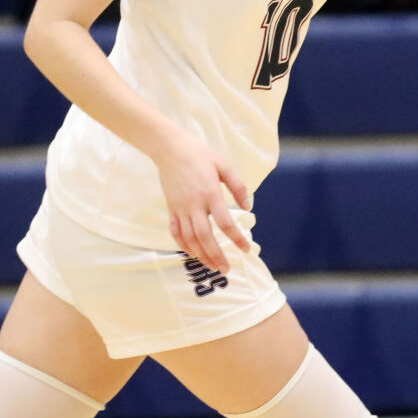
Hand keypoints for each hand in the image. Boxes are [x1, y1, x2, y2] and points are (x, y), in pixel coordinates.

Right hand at [154, 130, 254, 274]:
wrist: (170, 149)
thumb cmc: (200, 155)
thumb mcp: (224, 165)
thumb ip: (238, 187)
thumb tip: (248, 207)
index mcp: (210, 194)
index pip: (225, 223)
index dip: (236, 239)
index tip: (246, 249)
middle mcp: (194, 205)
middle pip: (205, 237)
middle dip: (217, 256)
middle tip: (227, 269)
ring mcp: (180, 208)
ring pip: (190, 239)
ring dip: (201, 255)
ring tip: (212, 266)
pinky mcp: (171, 209)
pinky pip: (176, 232)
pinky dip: (184, 246)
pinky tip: (193, 253)